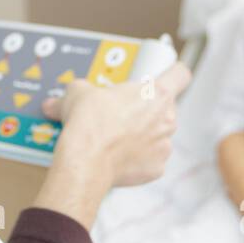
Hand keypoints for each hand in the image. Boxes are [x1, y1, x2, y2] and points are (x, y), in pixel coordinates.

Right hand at [42, 60, 191, 190]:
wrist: (87, 160)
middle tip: (123, 111)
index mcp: (156, 93)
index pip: (180, 74)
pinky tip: (119, 155)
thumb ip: (80, 90)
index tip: (165, 76)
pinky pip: (150, 159)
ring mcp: (164, 145)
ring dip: (143, 134)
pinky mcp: (157, 168)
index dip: (172, 74)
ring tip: (118, 136)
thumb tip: (63, 99)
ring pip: (158, 135)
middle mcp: (167, 119)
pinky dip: (137, 158)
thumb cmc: (90, 123)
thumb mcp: (79, 92)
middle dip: (146, 109)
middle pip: (165, 108)